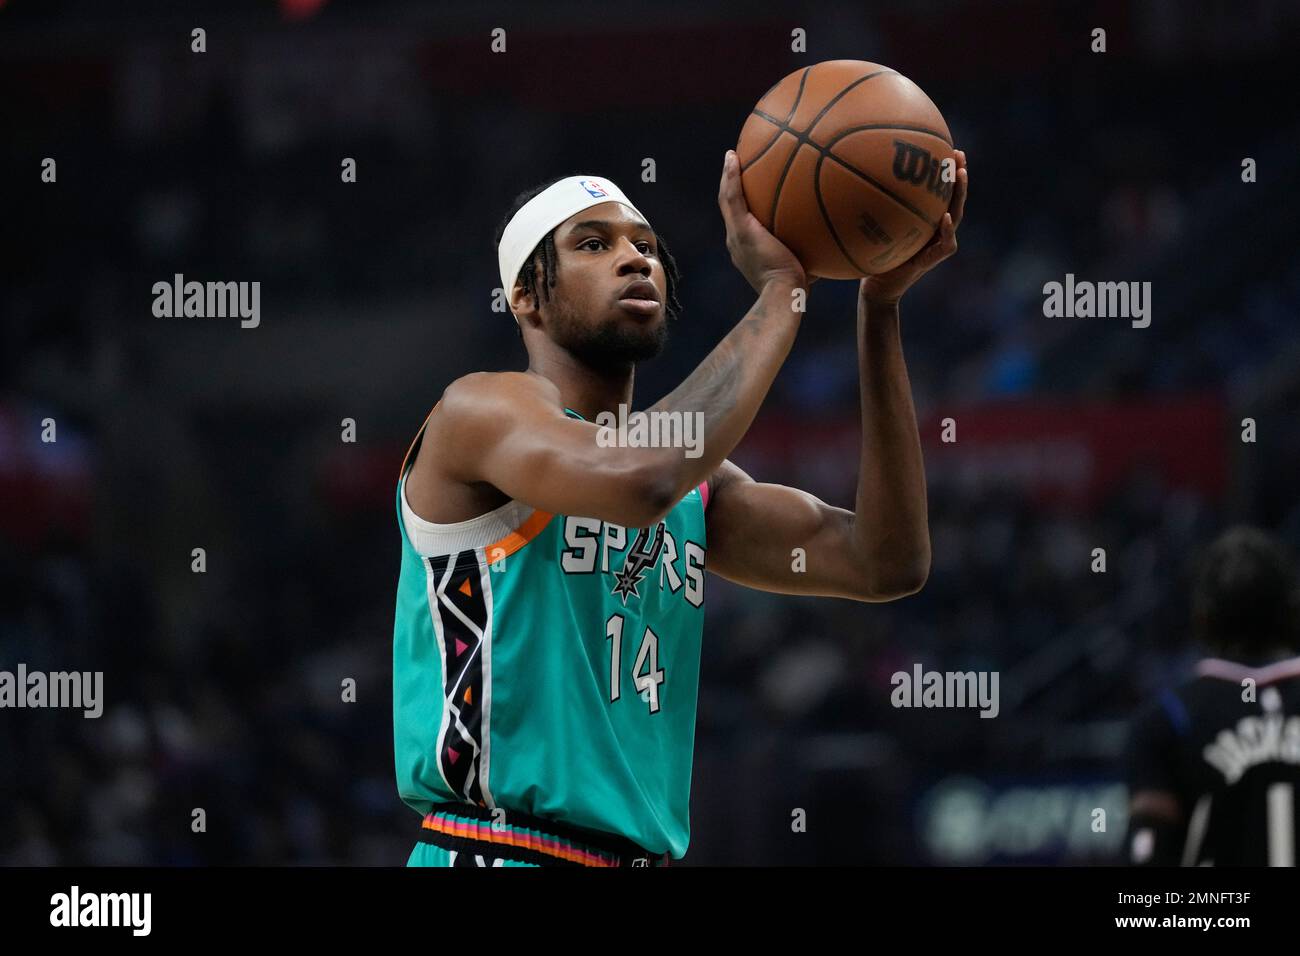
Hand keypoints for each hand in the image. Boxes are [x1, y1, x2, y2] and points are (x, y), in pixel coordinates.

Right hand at [718, 149, 808, 293]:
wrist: (785, 294)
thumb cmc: (800, 287)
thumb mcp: (809, 264)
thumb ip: (816, 250)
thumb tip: (840, 239)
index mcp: (748, 249)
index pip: (745, 221)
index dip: (746, 205)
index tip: (752, 191)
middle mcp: (737, 241)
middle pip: (732, 208)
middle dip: (734, 186)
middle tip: (739, 166)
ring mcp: (735, 235)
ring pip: (727, 199)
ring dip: (727, 176)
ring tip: (733, 155)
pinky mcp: (740, 229)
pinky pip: (732, 196)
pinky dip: (731, 176)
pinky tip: (734, 156)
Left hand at [860, 148, 967, 306]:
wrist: (876, 287)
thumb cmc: (870, 257)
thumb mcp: (869, 227)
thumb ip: (867, 207)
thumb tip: (847, 176)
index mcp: (923, 219)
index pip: (938, 191)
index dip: (943, 170)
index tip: (944, 146)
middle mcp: (933, 228)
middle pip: (953, 197)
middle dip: (958, 175)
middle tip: (959, 153)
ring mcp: (936, 243)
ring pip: (957, 216)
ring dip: (960, 195)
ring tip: (961, 175)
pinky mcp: (933, 260)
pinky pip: (946, 244)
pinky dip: (947, 230)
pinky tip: (946, 217)